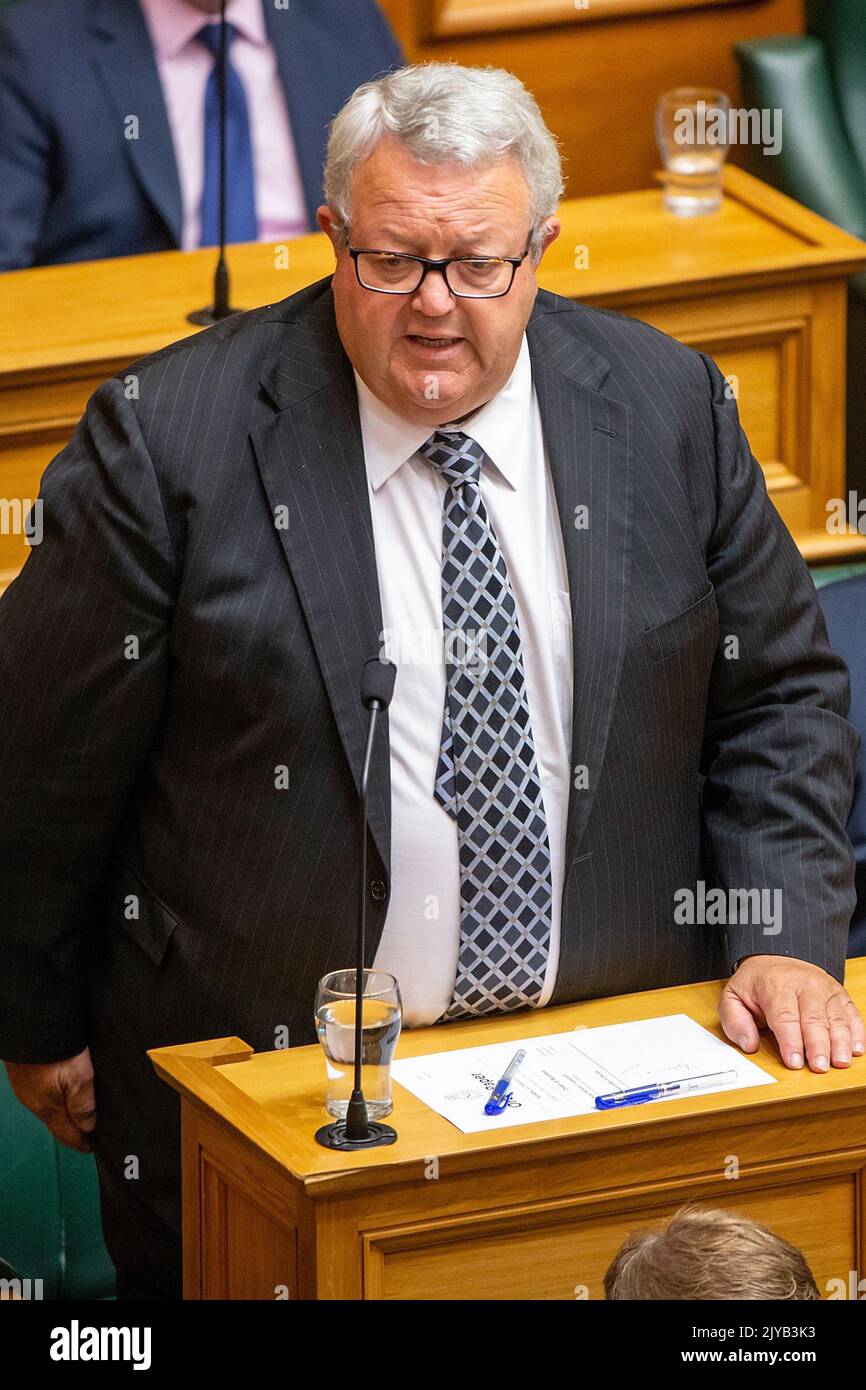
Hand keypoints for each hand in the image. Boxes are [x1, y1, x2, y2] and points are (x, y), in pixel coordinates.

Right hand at [4, 1047, 95, 1152]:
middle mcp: (33, 1102)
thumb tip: (87, 1127)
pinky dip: (57, 1098)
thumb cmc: (57, 1049)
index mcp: (47, 1108)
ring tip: (83, 1113)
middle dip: (74, 1130)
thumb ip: (83, 1105)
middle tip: (92, 1133)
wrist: (30, 1020)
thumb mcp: (78, 1076)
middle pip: (57, 1123)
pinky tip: (64, 1091)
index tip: (95, 1149)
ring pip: (49, 1108)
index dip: (82, 1144)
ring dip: (65, 1113)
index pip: (67, 1135)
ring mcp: (26, 1087)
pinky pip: (42, 1093)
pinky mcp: (23, 1072)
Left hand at [719, 956, 865, 1071]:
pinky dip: (857, 1032)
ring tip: (840, 1062)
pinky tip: (856, 1049)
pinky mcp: (839, 995)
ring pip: (836, 1017)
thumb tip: (748, 1044)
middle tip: (819, 1066)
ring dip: (840, 1042)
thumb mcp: (733, 997)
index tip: (794, 1062)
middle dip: (818, 1045)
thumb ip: (734, 1021)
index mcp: (776, 985)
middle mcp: (804, 985)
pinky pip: (852, 1013)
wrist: (777, 958)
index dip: (790, 1041)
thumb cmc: (757, 983)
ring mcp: (825, 989)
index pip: (784, 1016)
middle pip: (814, 1018)